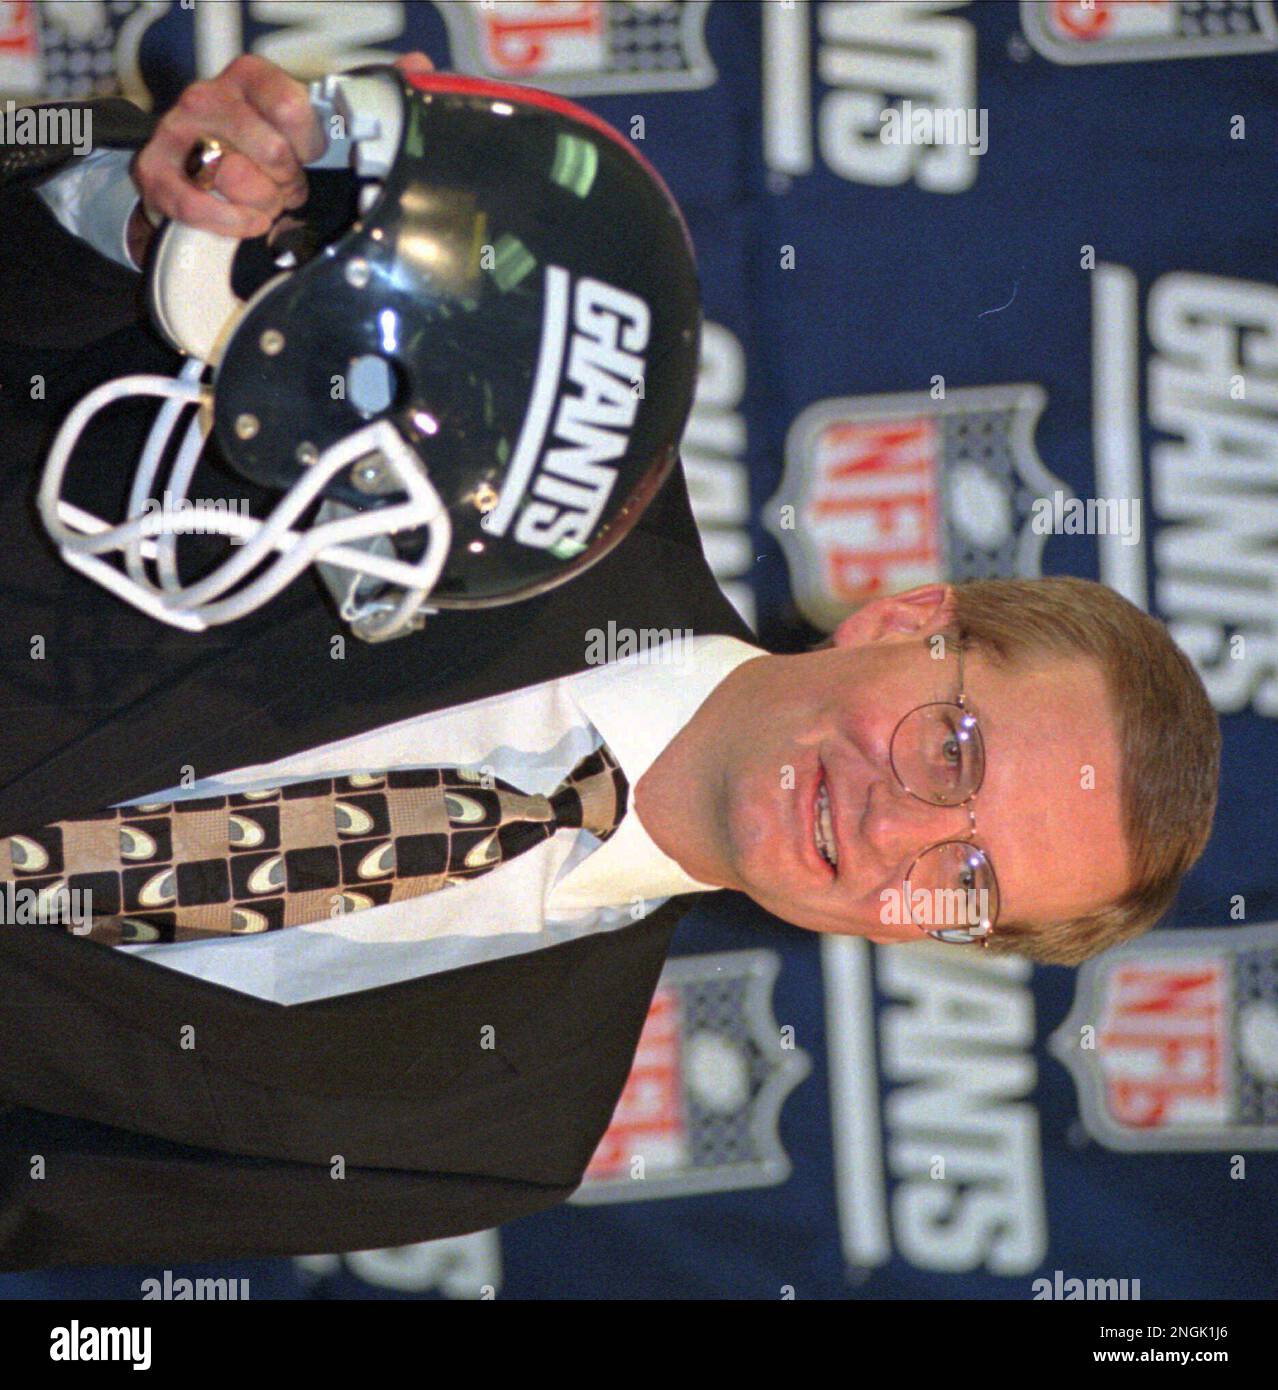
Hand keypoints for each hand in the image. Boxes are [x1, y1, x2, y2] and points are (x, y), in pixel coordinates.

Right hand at [127, 50, 435, 259]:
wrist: (201, 177)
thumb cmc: (266, 150)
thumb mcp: (313, 122)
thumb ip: (366, 94)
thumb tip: (421, 66)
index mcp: (253, 77)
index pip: (291, 106)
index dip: (309, 144)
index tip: (310, 155)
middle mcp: (211, 95)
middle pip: (270, 152)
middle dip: (287, 181)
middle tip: (286, 185)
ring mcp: (180, 131)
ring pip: (234, 178)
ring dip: (261, 203)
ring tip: (265, 202)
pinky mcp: (156, 169)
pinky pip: (193, 202)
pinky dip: (227, 222)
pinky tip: (245, 223)